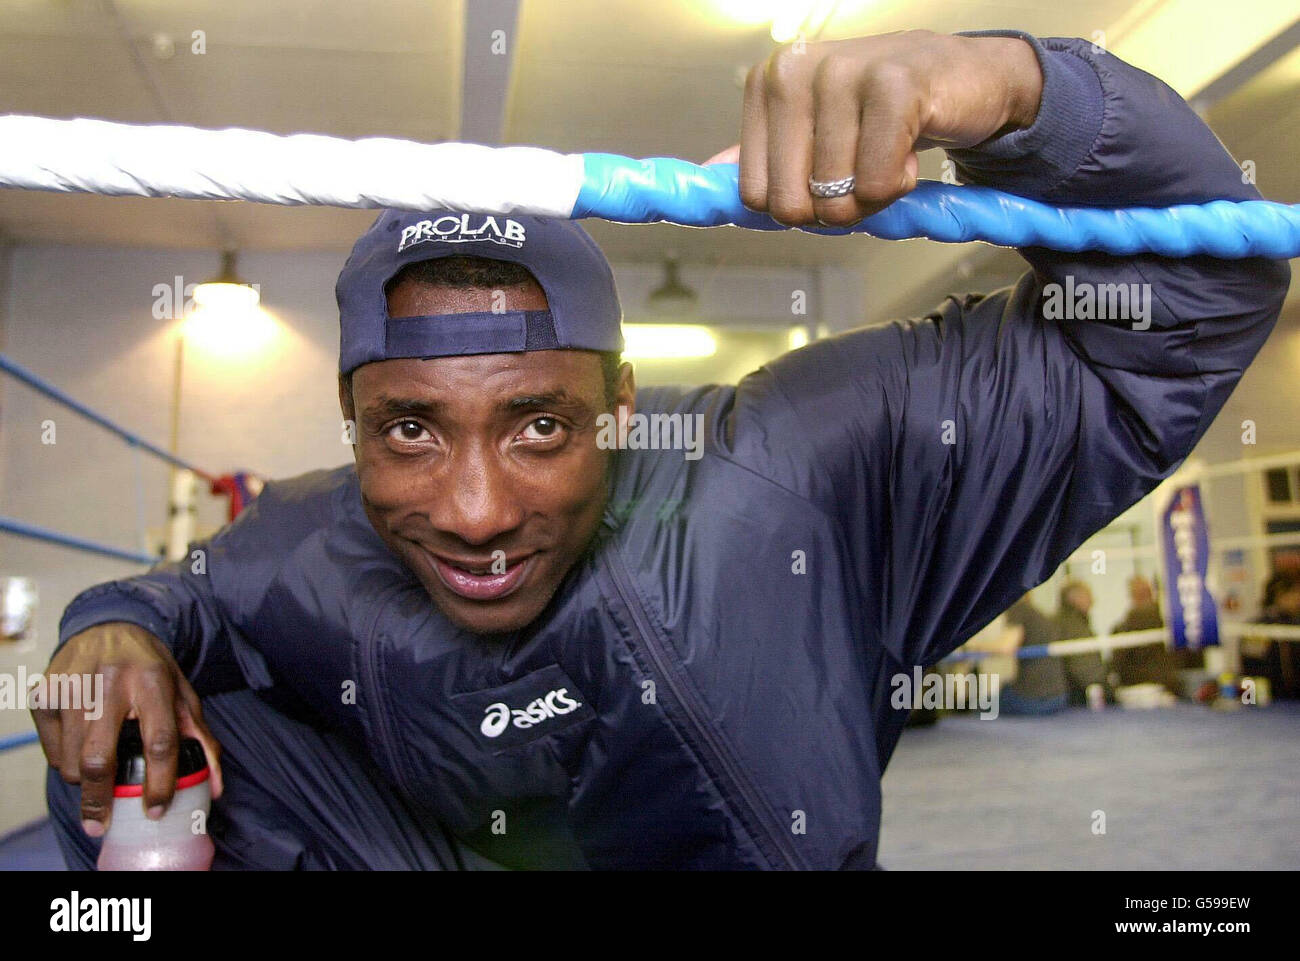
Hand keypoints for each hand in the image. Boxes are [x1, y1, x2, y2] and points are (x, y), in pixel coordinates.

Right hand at [31, 622, 222, 836]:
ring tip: (101, 765)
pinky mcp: (44, 695)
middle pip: (99, 759)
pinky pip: (52, 752)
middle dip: (100, 798)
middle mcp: (108, 683)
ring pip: (72, 761)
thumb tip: (215, 787)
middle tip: (102, 822)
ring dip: (85, 779)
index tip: (156, 810)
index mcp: (151, 681)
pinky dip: (67, 762)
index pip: (159, 741)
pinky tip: (82, 743)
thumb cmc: (150, 668)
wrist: (108, 626)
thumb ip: (202, 739)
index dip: (160, 782)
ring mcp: (70, 688)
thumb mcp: (182, 694)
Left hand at [706, 30, 1042, 226]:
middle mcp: (795, 72)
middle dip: (835, 207)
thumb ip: (764, 152)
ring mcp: (842, 73)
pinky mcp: (893, 86)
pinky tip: (912, 148)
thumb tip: (708, 174)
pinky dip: (900, 185)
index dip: (799, 206)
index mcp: (767, 84)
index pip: (754, 195)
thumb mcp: (815, 128)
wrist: (965, 79)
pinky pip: (879, 182)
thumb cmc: (884, 111)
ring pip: (837, 196)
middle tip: (864, 169)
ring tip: (892, 152)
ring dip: (874, 195)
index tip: (827, 176)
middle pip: (792, 204)